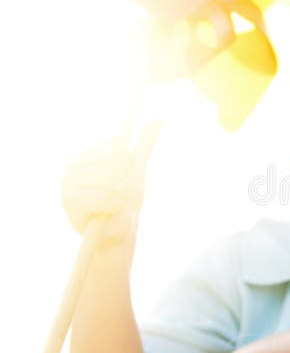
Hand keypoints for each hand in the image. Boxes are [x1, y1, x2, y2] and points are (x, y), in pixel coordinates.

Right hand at [62, 122, 161, 248]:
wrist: (118, 233)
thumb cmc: (125, 202)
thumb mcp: (136, 170)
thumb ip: (144, 145)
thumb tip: (158, 119)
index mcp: (86, 157)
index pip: (114, 145)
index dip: (127, 162)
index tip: (127, 177)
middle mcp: (72, 168)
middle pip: (114, 161)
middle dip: (126, 181)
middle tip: (122, 196)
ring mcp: (68, 185)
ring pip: (110, 179)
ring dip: (122, 195)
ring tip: (116, 205)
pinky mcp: (71, 203)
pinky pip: (105, 197)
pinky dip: (114, 206)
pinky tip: (109, 212)